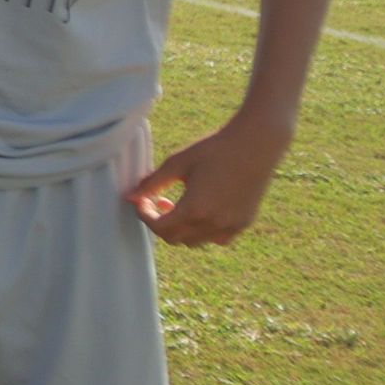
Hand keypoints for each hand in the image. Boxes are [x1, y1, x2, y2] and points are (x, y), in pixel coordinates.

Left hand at [131, 116, 290, 246]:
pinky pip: (217, 238)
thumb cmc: (214, 149)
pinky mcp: (245, 222)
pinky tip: (202, 210)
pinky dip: (204, 231)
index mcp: (195, 209)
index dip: (145, 216)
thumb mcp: (177, 163)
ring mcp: (232, 226)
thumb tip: (129, 197)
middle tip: (157, 202)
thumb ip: (151, 183)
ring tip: (179, 204)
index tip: (141, 201)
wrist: (256, 144)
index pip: (160, 228)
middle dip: (160, 223)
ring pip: (195, 241)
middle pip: (175, 238)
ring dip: (181, 228)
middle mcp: (214, 223)